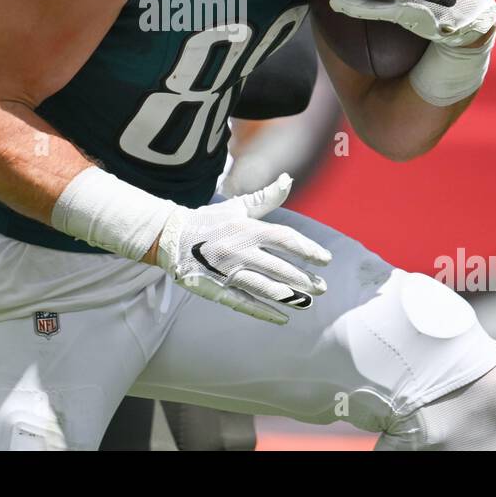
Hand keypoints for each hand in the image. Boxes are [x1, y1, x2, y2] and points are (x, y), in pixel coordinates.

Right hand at [151, 174, 330, 325]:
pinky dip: (264, 312)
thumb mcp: (236, 206)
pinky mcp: (216, 289)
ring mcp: (228, 271)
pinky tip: (282, 317)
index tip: (325, 259)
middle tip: (322, 288)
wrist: (170, 237)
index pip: (285, 239)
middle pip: (279, 267)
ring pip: (264, 288)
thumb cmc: (209, 221)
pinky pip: (244, 303)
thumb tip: (288, 179)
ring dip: (289, 297)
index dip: (307, 249)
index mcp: (246, 229)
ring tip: (308, 303)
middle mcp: (239, 250)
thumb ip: (265, 198)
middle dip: (304, 279)